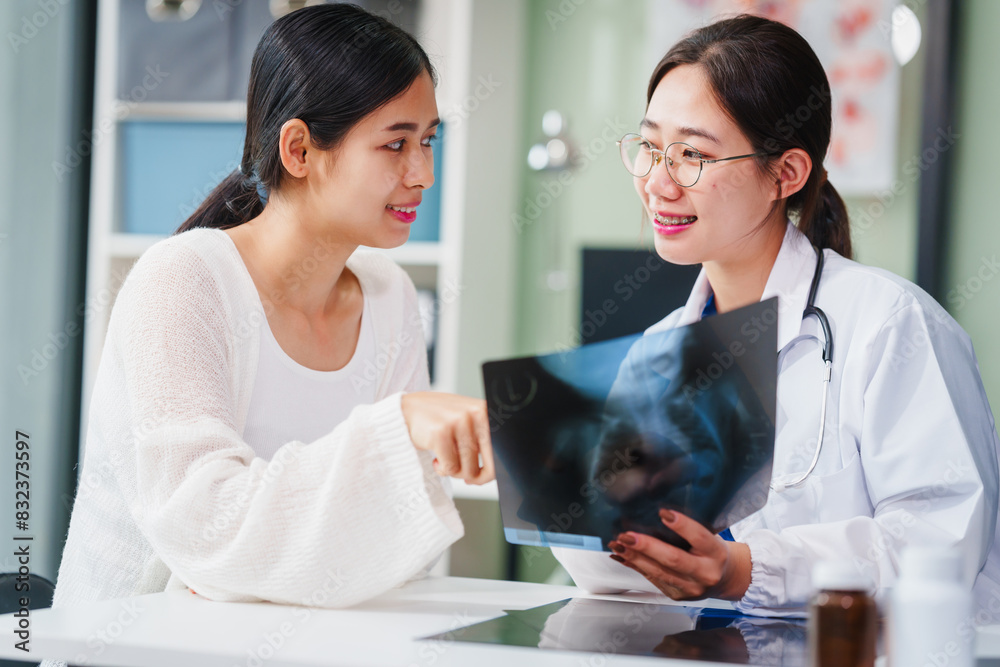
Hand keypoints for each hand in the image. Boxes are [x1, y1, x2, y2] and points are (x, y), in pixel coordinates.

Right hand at [400, 392, 494, 484]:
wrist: (405, 410)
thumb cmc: (438, 420)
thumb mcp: (466, 423)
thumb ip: (482, 441)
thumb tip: (493, 473)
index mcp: (486, 411)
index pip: (501, 451)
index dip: (492, 470)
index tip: (482, 474)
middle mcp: (476, 414)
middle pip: (490, 465)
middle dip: (477, 477)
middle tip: (468, 478)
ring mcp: (458, 422)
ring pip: (468, 469)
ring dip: (454, 471)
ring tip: (444, 458)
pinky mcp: (440, 433)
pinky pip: (449, 468)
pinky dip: (441, 469)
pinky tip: (435, 458)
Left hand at [608, 509, 751, 600]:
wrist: (724, 579)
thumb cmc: (713, 552)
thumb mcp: (711, 536)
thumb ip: (689, 529)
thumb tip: (658, 512)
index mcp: (716, 553)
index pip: (699, 537)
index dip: (682, 525)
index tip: (663, 513)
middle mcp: (705, 573)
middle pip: (674, 560)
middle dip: (647, 547)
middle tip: (627, 535)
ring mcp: (691, 588)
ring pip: (658, 572)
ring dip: (634, 557)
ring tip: (617, 545)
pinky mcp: (677, 595)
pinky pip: (652, 579)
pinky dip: (634, 566)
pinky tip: (622, 556)